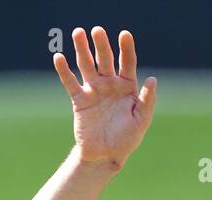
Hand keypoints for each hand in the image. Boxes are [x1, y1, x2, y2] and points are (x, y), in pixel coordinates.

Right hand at [54, 27, 157, 168]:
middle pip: (105, 59)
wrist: (105, 156)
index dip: (126, 48)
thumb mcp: (141, 120)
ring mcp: (94, 91)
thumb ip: (147, 100)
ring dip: (82, 49)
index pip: (127, 63)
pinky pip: (70, 83)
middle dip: (101, 44)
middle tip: (97, 30)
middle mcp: (110, 85)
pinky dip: (64, 71)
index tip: (124, 34)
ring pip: (87, 65)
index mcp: (127, 87)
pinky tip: (59, 57)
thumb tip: (152, 79)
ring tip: (78, 33)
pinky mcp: (79, 101)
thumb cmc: (127, 139)